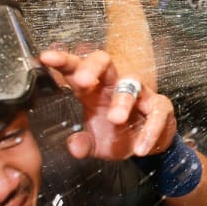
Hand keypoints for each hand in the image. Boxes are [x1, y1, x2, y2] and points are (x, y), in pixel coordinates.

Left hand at [39, 49, 175, 160]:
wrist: (146, 147)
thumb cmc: (117, 136)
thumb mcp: (96, 144)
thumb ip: (84, 144)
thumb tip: (75, 146)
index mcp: (94, 90)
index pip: (77, 69)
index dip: (63, 61)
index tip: (46, 57)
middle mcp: (115, 86)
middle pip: (105, 62)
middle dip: (93, 66)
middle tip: (83, 80)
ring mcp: (139, 94)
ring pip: (132, 84)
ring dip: (123, 99)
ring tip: (115, 119)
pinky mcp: (160, 106)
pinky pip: (157, 112)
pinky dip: (150, 130)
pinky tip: (140, 148)